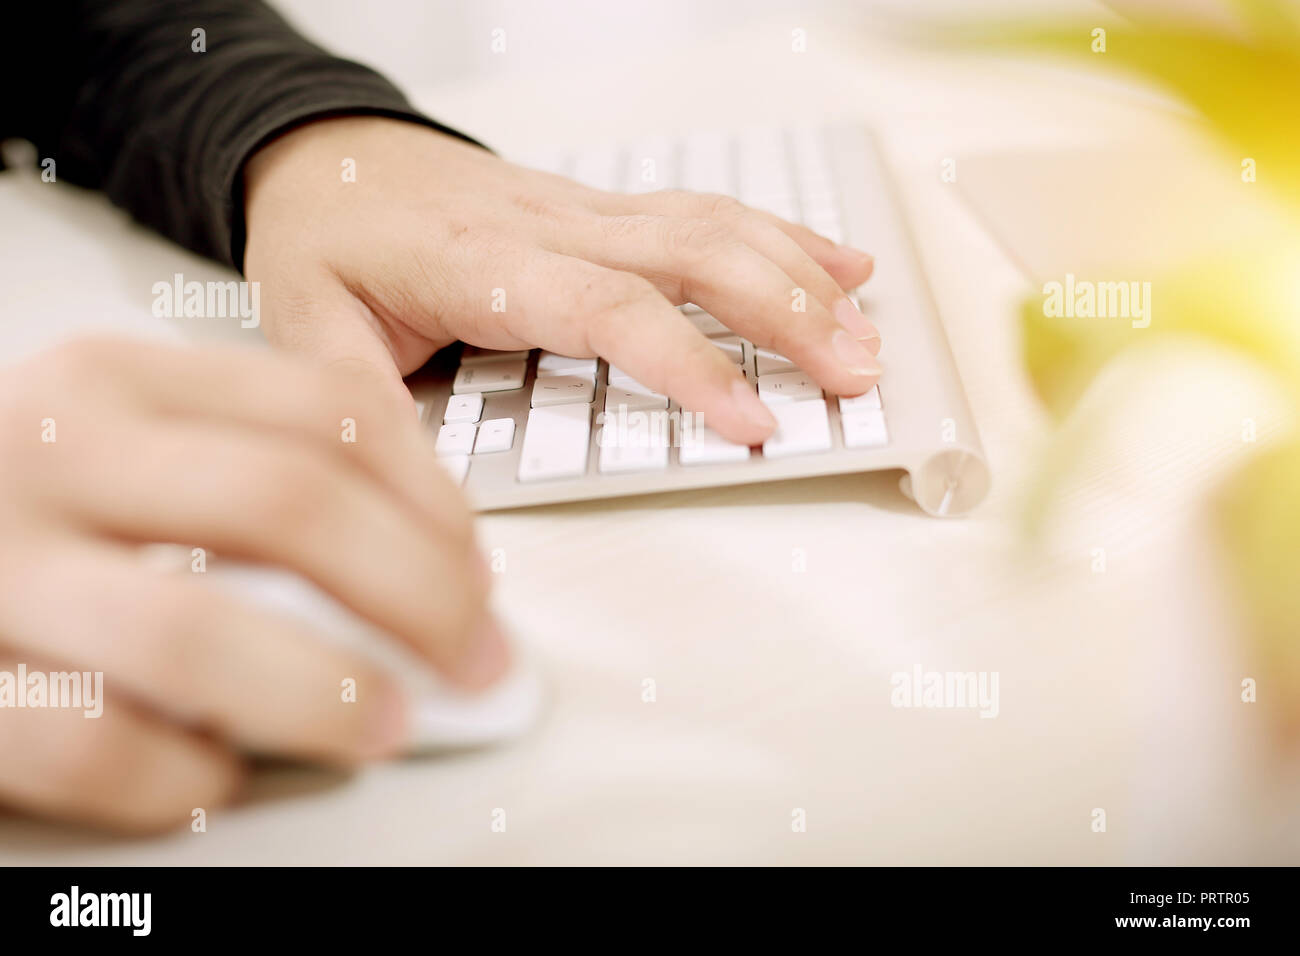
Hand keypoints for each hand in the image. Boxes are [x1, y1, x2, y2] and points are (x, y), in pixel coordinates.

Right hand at [0, 337, 502, 830]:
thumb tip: (439, 563)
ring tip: (384, 728)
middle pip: (294, 508)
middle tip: (478, 664)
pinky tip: (215, 777)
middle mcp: (56, 450)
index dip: (438, 505)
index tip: (480, 576)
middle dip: (423, 596)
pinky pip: (91, 745)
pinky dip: (179, 777)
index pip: (331, 416)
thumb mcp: (138, 442)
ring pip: (195, 631)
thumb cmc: (33, 505)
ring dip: (323, 693)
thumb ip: (260, 471)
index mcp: (124, 380)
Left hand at [243, 117, 879, 443]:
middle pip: (693, 255)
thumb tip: (419, 504)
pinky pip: (701, 209)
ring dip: (796, 275)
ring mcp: (582, 211)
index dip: (693, 365)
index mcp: (485, 265)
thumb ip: (360, 408)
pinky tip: (833, 259)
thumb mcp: (306, 330)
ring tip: (864, 330)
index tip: (756, 424)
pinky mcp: (598, 210)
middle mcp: (550, 228)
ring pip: (712, 226)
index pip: (611, 311)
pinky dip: (778, 233)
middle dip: (785, 315)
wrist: (322, 152)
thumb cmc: (322, 238)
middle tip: (854, 377)